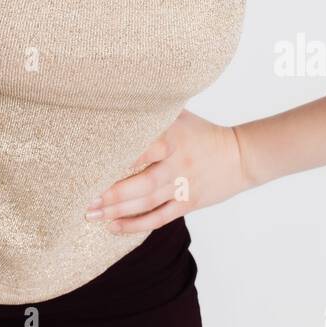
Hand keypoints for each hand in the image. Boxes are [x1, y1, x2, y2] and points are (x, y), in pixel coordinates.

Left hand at [84, 109, 251, 232]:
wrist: (240, 157)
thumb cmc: (202, 132)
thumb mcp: (180, 116)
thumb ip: (152, 113)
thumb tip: (116, 100)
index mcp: (174, 138)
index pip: (145, 148)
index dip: (121, 158)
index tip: (95, 165)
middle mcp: (178, 163)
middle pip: (143, 183)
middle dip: (113, 194)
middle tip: (86, 200)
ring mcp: (184, 186)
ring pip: (148, 203)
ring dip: (118, 211)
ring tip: (92, 214)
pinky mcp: (188, 204)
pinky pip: (159, 218)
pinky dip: (136, 225)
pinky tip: (114, 226)